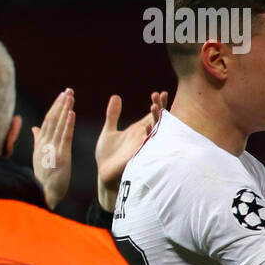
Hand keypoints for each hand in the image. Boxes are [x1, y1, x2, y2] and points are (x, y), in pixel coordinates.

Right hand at [32, 89, 74, 209]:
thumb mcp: (38, 156)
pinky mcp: (60, 155)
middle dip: (60, 104)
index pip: (47, 120)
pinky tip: (71, 113)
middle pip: (52, 119)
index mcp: (40, 143)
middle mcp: (44, 143)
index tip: (62, 95)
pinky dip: (67, 124)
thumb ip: (37, 140)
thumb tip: (34, 127)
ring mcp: (51, 148)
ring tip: (70, 96)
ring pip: (58, 125)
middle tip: (68, 90)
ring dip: (64, 109)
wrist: (44, 193)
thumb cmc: (42, 177)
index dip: (55, 107)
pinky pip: (64, 137)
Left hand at [95, 91, 166, 212]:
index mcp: (137, 131)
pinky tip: (147, 126)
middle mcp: (142, 137)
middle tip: (158, 95)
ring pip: (154, 132)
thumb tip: (116, 96)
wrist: (103, 173)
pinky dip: (148, 136)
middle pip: (157, 120)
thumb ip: (112, 114)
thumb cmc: (107, 155)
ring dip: (155, 120)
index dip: (158, 104)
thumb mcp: (108, 131)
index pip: (151, 115)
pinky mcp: (137, 156)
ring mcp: (142, 147)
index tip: (161, 92)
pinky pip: (146, 146)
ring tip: (153, 106)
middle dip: (159, 108)